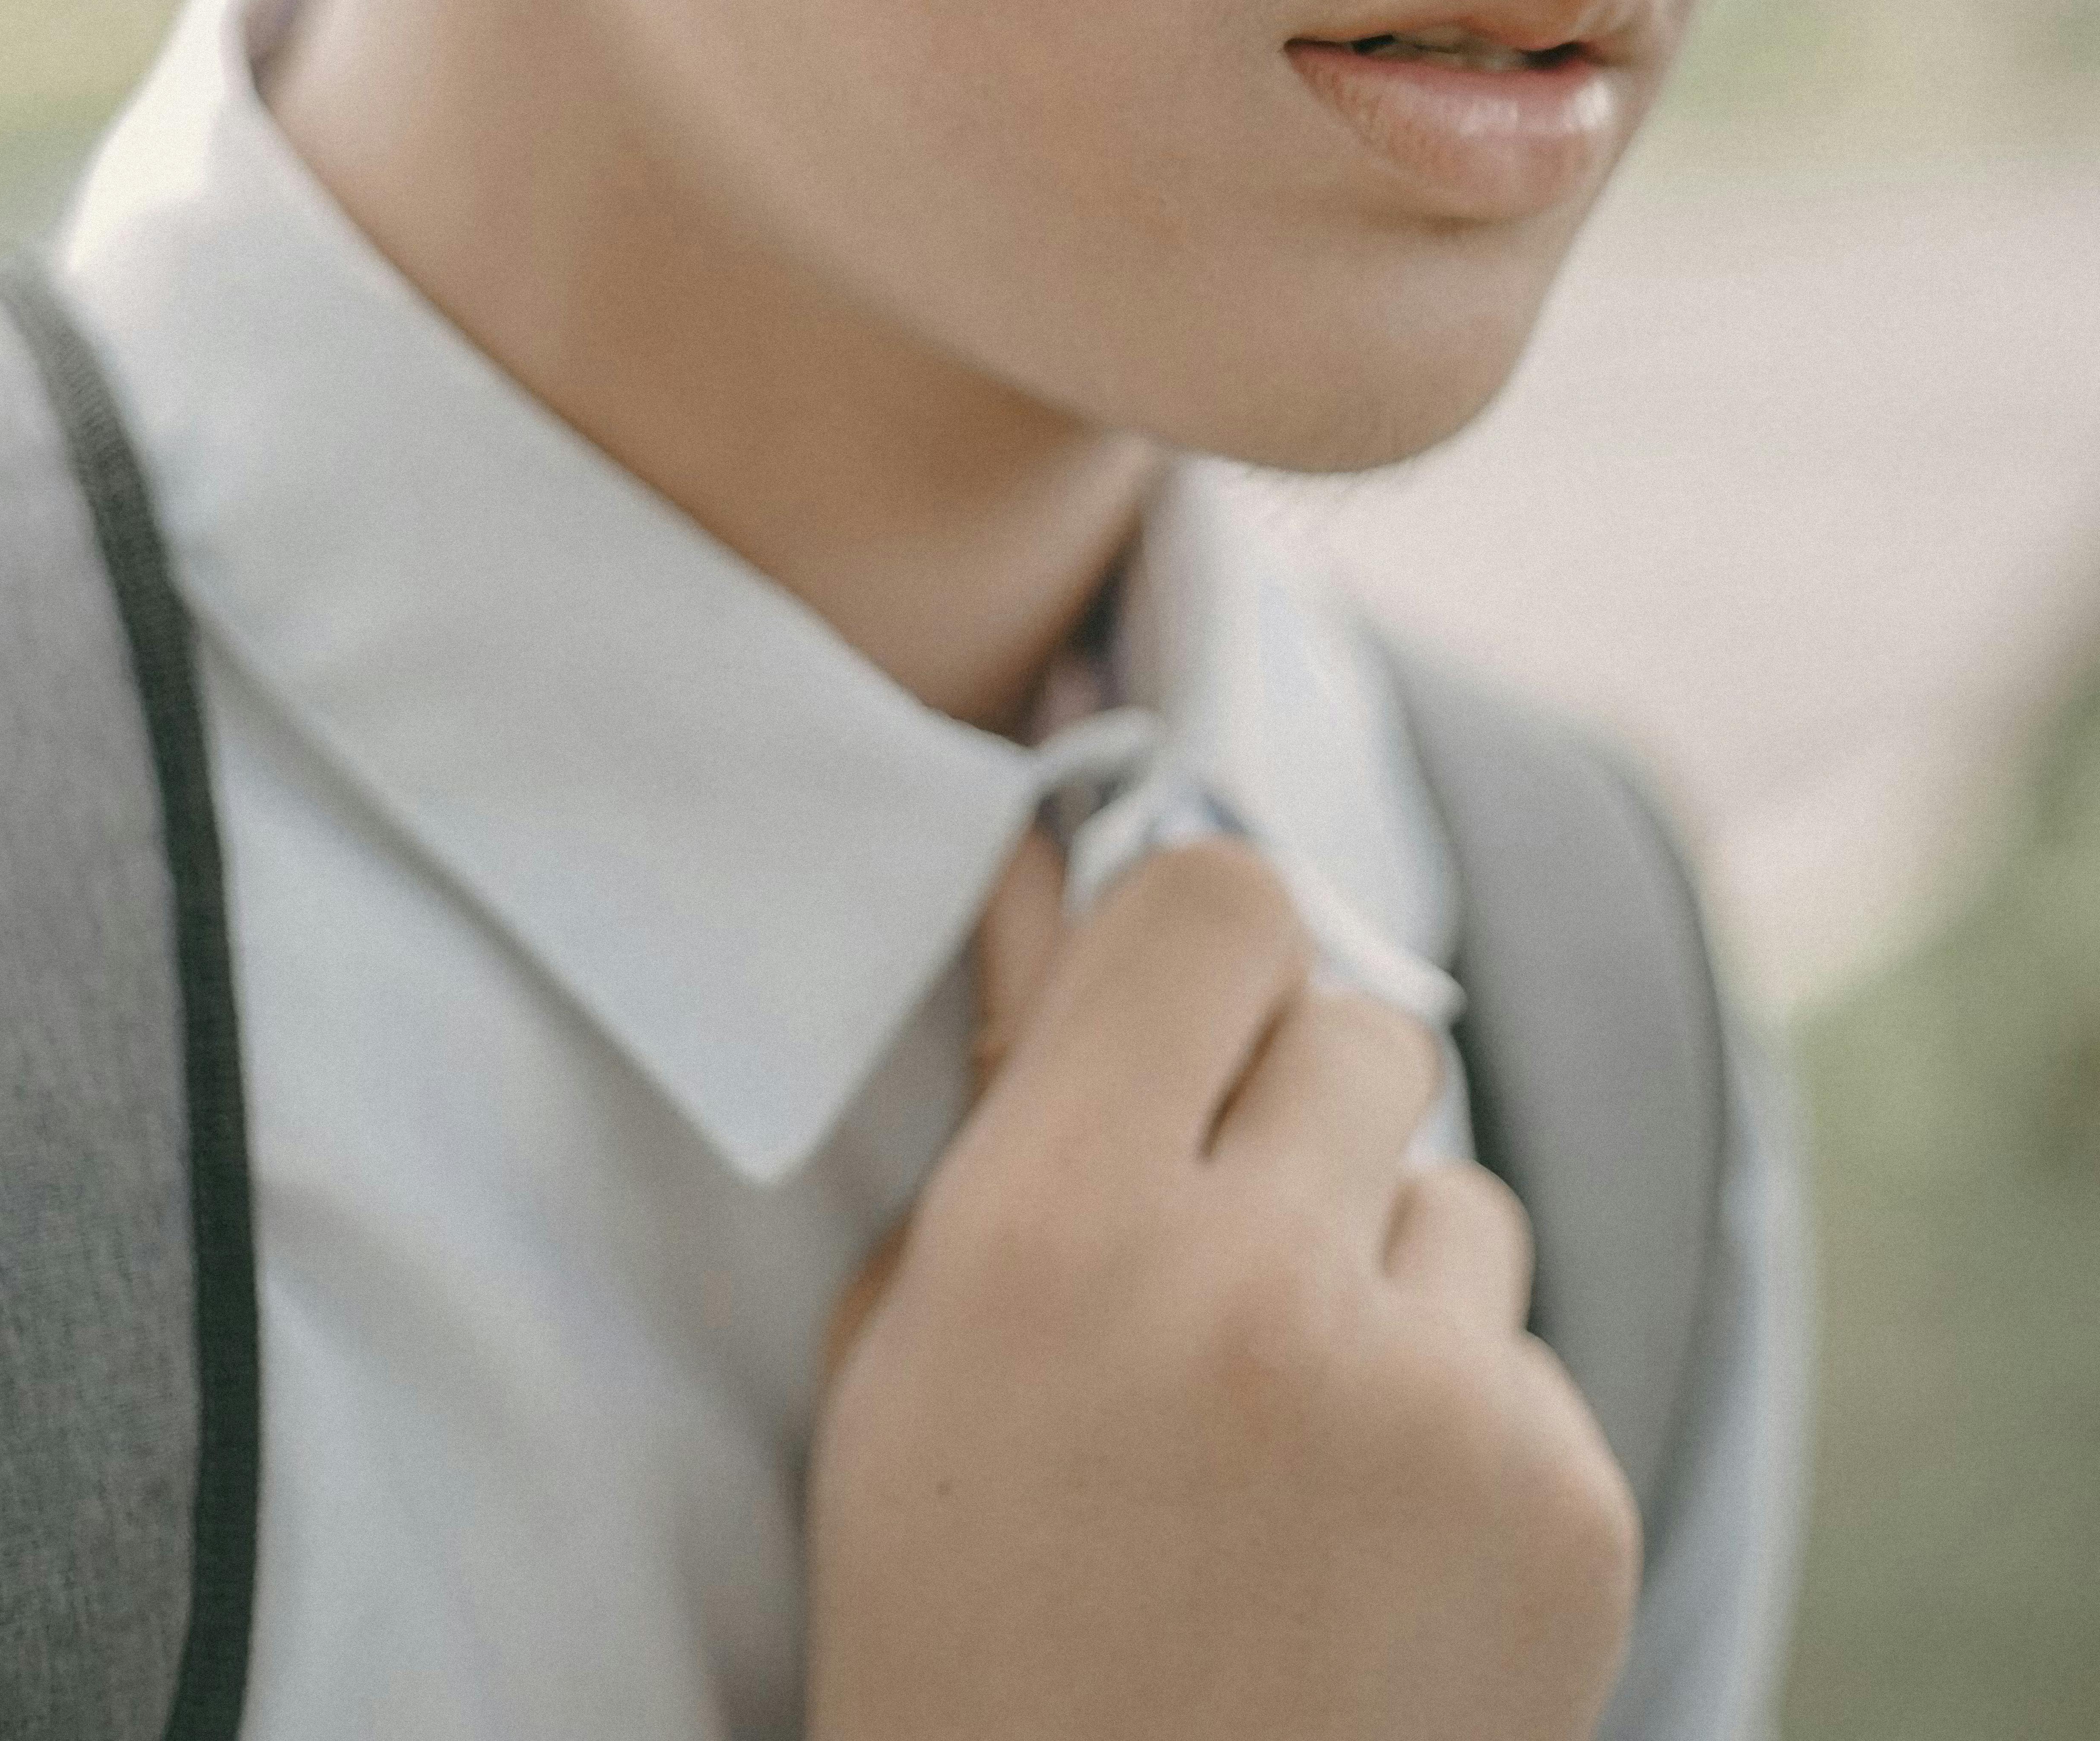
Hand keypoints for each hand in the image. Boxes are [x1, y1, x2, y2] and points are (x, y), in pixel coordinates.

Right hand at [807, 833, 1639, 1740]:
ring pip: (1460, 1193)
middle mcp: (1253, 1292)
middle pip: (1362, 1029)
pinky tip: (1373, 1549)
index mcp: (1055, 1230)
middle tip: (1231, 1259)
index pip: (1218, 907)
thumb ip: (1013, 1096)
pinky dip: (1460, 1418)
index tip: (1189, 1025)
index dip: (1208, 952)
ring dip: (1388, 1276)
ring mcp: (1432, 1406)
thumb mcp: (919, 1346)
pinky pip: (1526, 1347)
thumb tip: (1067, 864)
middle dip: (1297, 1121)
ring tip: (1297, 1446)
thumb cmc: (970, 1624)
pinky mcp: (1570, 1506)